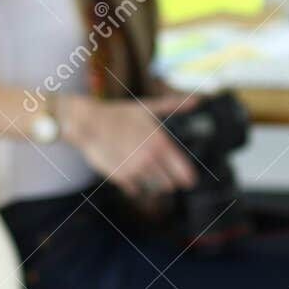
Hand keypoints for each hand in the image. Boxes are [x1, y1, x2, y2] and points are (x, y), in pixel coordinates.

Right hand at [59, 92, 199, 197]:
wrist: (89, 122)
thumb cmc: (120, 113)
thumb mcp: (148, 107)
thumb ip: (174, 105)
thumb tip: (199, 98)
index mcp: (161, 143)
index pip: (183, 171)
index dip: (188, 178)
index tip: (189, 181)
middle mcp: (150, 159)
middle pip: (170, 184)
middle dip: (170, 180)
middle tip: (167, 176)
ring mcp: (135, 170)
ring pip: (154, 188)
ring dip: (154, 184)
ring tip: (149, 174)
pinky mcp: (120, 177)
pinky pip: (136, 190)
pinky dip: (137, 186)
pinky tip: (133, 174)